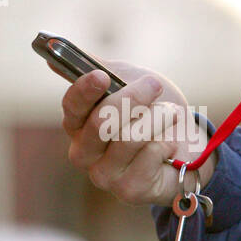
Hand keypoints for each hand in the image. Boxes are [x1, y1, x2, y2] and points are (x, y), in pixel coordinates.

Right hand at [61, 60, 216, 206]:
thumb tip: (53, 49)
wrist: (187, 145)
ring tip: (170, 114)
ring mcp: (104, 175)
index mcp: (77, 125)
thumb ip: (95, 67)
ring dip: (158, 118)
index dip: (85, 91)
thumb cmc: (151, 112)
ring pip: (130, 137)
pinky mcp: (128, 191)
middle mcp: (84, 153)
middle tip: (154, 86)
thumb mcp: (126, 81)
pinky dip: (167, 142)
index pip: (71, 107)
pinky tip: (169, 146)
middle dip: (133, 99)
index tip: (102, 76)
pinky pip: (149, 155)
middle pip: (101, 122)